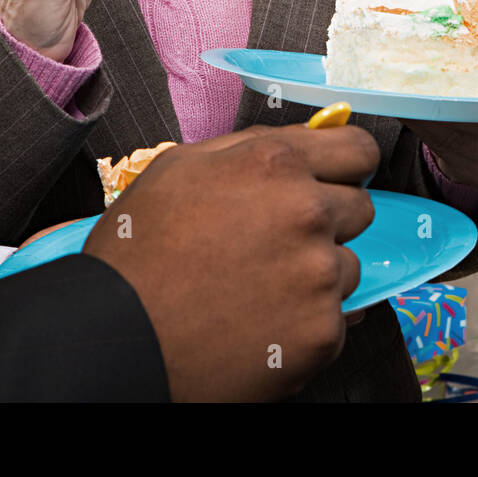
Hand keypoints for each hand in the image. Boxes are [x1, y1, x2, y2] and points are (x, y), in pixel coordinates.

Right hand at [84, 124, 377, 401]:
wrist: (117, 340)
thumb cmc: (139, 252)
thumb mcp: (180, 168)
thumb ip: (253, 146)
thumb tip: (312, 137)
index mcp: (276, 164)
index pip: (359, 151)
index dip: (347, 166)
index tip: (335, 181)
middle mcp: (307, 213)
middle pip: (360, 209)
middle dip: (329, 222)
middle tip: (277, 245)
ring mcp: (319, 275)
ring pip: (347, 267)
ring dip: (316, 276)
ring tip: (257, 289)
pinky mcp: (322, 332)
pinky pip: (336, 319)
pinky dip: (306, 325)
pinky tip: (260, 324)